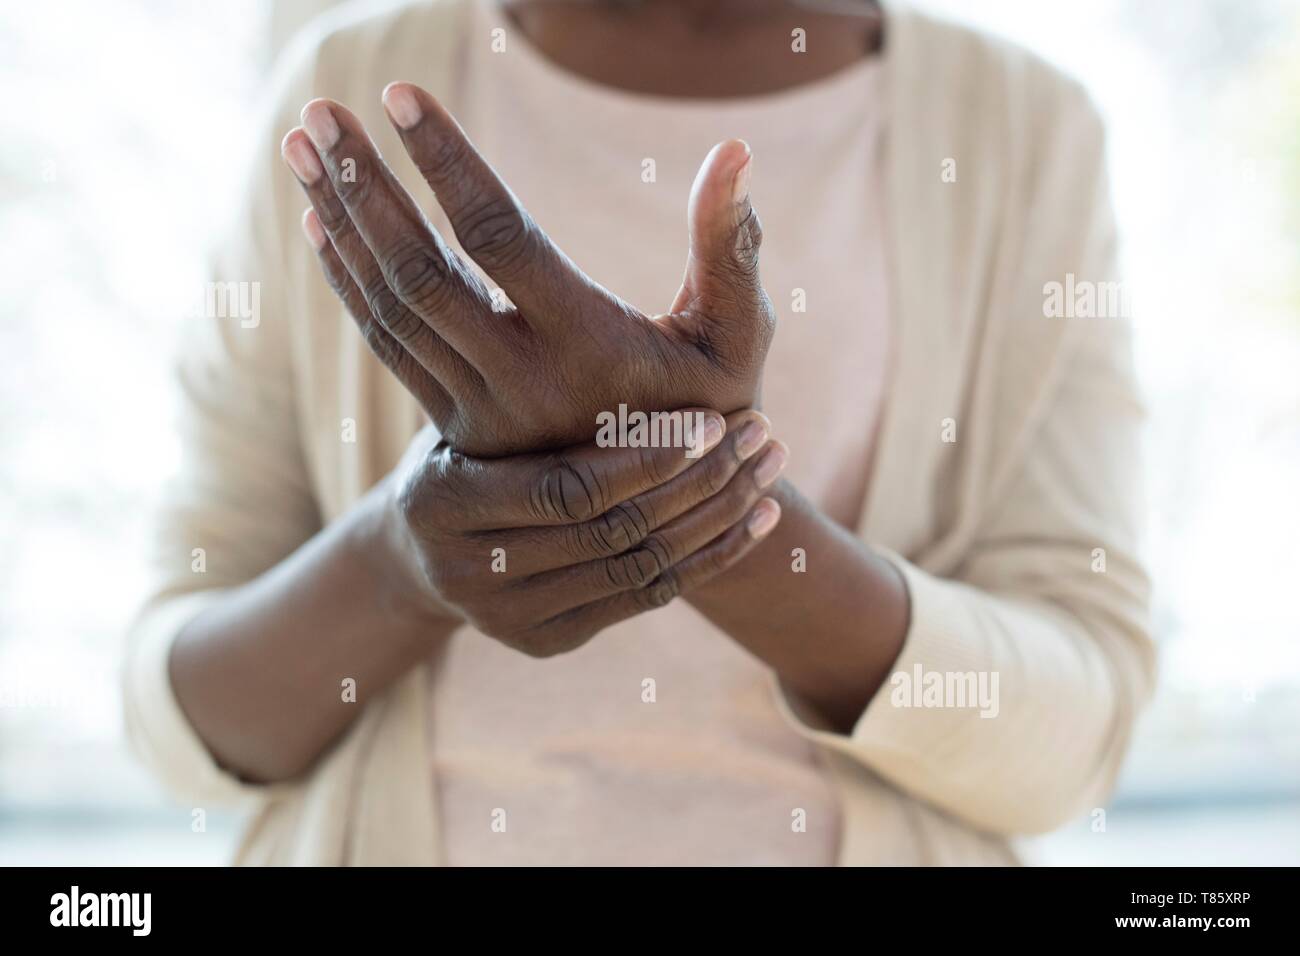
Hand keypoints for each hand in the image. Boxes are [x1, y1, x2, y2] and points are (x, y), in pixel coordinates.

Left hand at [282, 83, 773, 456]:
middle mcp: (519, 380)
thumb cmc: (710, 414)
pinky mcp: (456, 422)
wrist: (659, 520)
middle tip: (319, 112)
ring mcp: (478, 407)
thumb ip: (731, 247)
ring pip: (391, 306)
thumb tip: (734, 150)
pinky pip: (387, 343)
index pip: (499, 238)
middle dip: (364, 186)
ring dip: (341, 223)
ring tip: (304, 147)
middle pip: (419, 273)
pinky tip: (321, 223)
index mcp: (587, 346)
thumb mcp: (737, 339)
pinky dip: (350, 280)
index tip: (401, 94)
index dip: (448, 164)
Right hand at [378, 409, 787, 656]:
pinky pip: (646, 598)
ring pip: (640, 568)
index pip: (568, 488)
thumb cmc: (458, 452)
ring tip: (769, 466)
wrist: (418, 551)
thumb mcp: (471, 412)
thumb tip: (594, 306)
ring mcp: (507, 618)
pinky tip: (759, 517)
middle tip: (760, 432)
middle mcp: (468, 573)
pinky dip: (710, 557)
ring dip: (718, 517)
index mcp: (442, 502)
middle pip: (613, 531)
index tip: (710, 418)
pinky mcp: (547, 641)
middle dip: (698, 481)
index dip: (644, 457)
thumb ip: (524, 391)